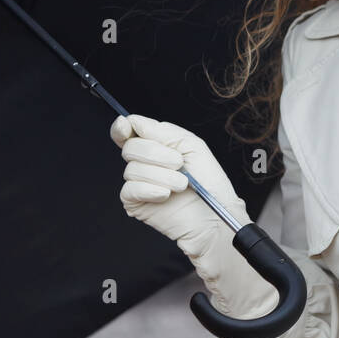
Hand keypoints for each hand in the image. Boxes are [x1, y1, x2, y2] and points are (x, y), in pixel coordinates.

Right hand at [110, 114, 276, 318]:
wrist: (214, 217)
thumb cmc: (208, 183)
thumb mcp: (192, 146)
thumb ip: (163, 131)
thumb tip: (132, 121)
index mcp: (157, 146)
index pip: (130, 131)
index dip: (124, 127)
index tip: (126, 125)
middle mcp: (145, 163)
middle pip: (130, 147)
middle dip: (157, 154)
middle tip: (179, 164)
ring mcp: (138, 183)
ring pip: (132, 169)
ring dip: (161, 175)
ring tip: (181, 185)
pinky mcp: (135, 203)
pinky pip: (130, 189)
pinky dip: (150, 189)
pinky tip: (165, 195)